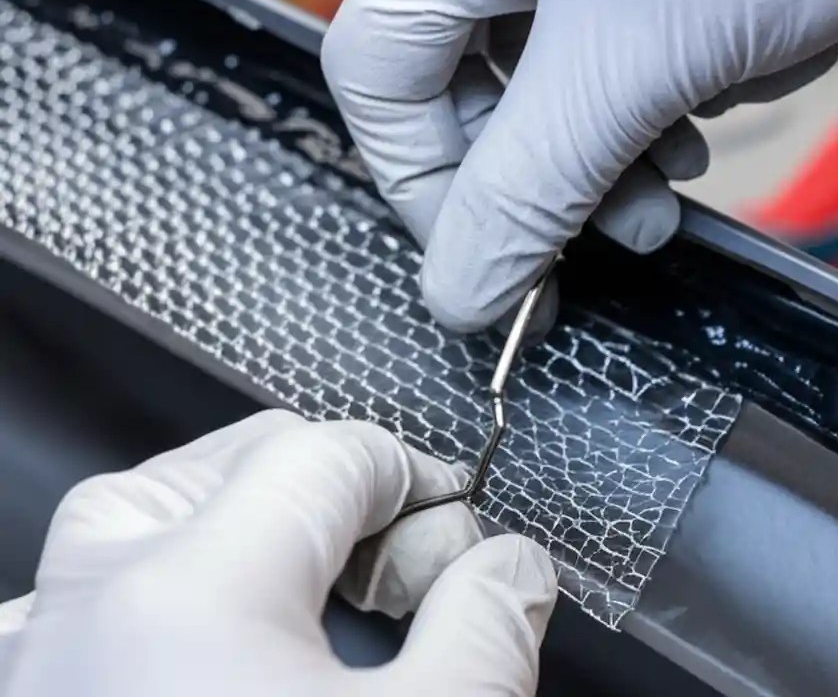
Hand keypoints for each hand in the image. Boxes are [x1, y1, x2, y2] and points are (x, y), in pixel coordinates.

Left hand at [0, 411, 556, 696]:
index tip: (467, 529)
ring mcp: (44, 663)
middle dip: (330, 495)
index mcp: (193, 589)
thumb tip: (511, 567)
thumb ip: (485, 628)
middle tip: (397, 565)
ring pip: (139, 524)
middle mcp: (91, 608)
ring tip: (317, 593)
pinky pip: (89, 607)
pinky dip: (168, 599)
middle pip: (225, 464)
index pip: (333, 454)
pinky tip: (218, 647)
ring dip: (244, 536)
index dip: (422, 478)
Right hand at [322, 0, 837, 331]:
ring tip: (697, 143)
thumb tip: (461, 293)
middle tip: (634, 223)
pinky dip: (689, 69)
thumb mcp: (630, 71)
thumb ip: (532, 189)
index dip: (434, 193)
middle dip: (568, 165)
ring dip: (636, 128)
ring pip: (562, 68)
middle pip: (474, 78)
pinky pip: (632, 34)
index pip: (381, 79)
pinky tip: (753, 61)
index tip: (505, 276)